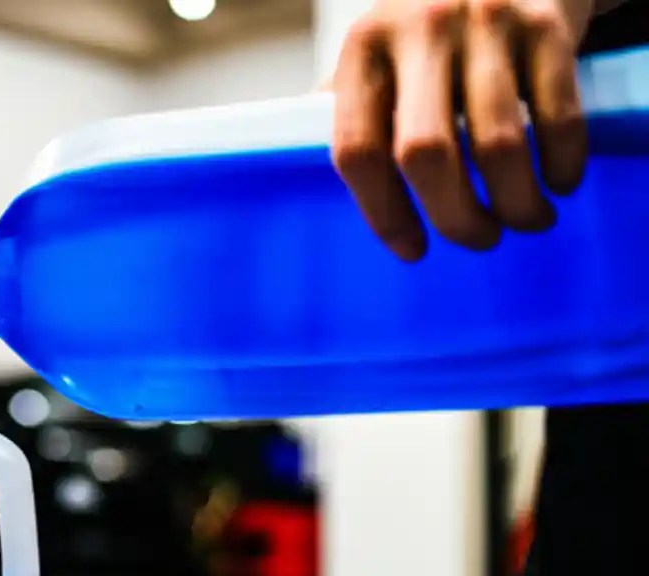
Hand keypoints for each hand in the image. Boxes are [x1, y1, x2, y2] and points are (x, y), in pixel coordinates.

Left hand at [331, 0, 602, 260]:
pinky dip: (562, 163)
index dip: (382, 214)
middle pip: (424, 153)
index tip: (412, 250)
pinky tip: (559, 182)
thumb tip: (315, 181)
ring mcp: (484, 23)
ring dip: (516, 203)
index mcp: (363, 50)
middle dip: (454, 217)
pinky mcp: (546, 24)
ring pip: (497, 143)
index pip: (356, 149)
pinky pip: (557, 115)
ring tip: (525, 221)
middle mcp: (418, 31)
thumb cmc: (431, 25)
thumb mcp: (381, 50)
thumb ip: (353, 108)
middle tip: (477, 240)